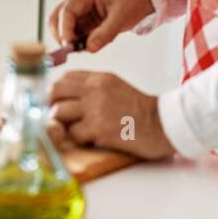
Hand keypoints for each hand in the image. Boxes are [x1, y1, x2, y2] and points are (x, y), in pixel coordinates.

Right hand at [47, 0, 154, 52]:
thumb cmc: (131, 0)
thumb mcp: (122, 16)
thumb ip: (105, 32)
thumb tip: (89, 47)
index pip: (66, 11)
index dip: (65, 30)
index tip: (70, 45)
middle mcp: (77, 0)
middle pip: (56, 19)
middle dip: (61, 36)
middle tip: (73, 50)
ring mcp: (78, 11)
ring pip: (61, 28)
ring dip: (69, 40)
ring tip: (86, 47)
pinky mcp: (82, 22)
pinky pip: (73, 34)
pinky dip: (77, 43)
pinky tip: (91, 43)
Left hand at [49, 70, 175, 159]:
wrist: (164, 123)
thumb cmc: (144, 109)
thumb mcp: (118, 87)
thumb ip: (95, 88)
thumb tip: (71, 97)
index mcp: (100, 78)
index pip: (65, 78)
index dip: (57, 92)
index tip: (57, 102)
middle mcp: (95, 90)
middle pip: (55, 92)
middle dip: (52, 106)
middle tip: (58, 119)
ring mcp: (95, 109)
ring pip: (59, 114)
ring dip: (64, 125)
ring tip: (76, 131)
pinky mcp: (99, 130)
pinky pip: (74, 135)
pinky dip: (79, 140)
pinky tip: (91, 140)